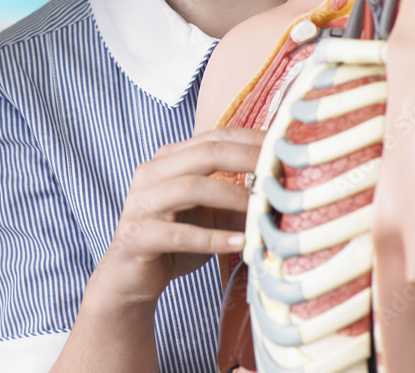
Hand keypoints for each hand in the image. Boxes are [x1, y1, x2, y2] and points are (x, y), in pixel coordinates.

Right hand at [88, 127, 263, 308]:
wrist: (131, 276)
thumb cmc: (174, 239)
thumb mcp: (210, 214)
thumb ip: (236, 197)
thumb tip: (281, 190)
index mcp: (168, 160)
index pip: (213, 138)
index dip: (250, 140)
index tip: (283, 147)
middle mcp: (151, 174)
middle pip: (204, 154)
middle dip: (246, 159)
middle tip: (278, 172)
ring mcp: (142, 204)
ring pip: (190, 188)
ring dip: (231, 196)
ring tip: (260, 209)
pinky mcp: (139, 236)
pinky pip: (179, 234)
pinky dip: (213, 238)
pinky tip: (240, 244)